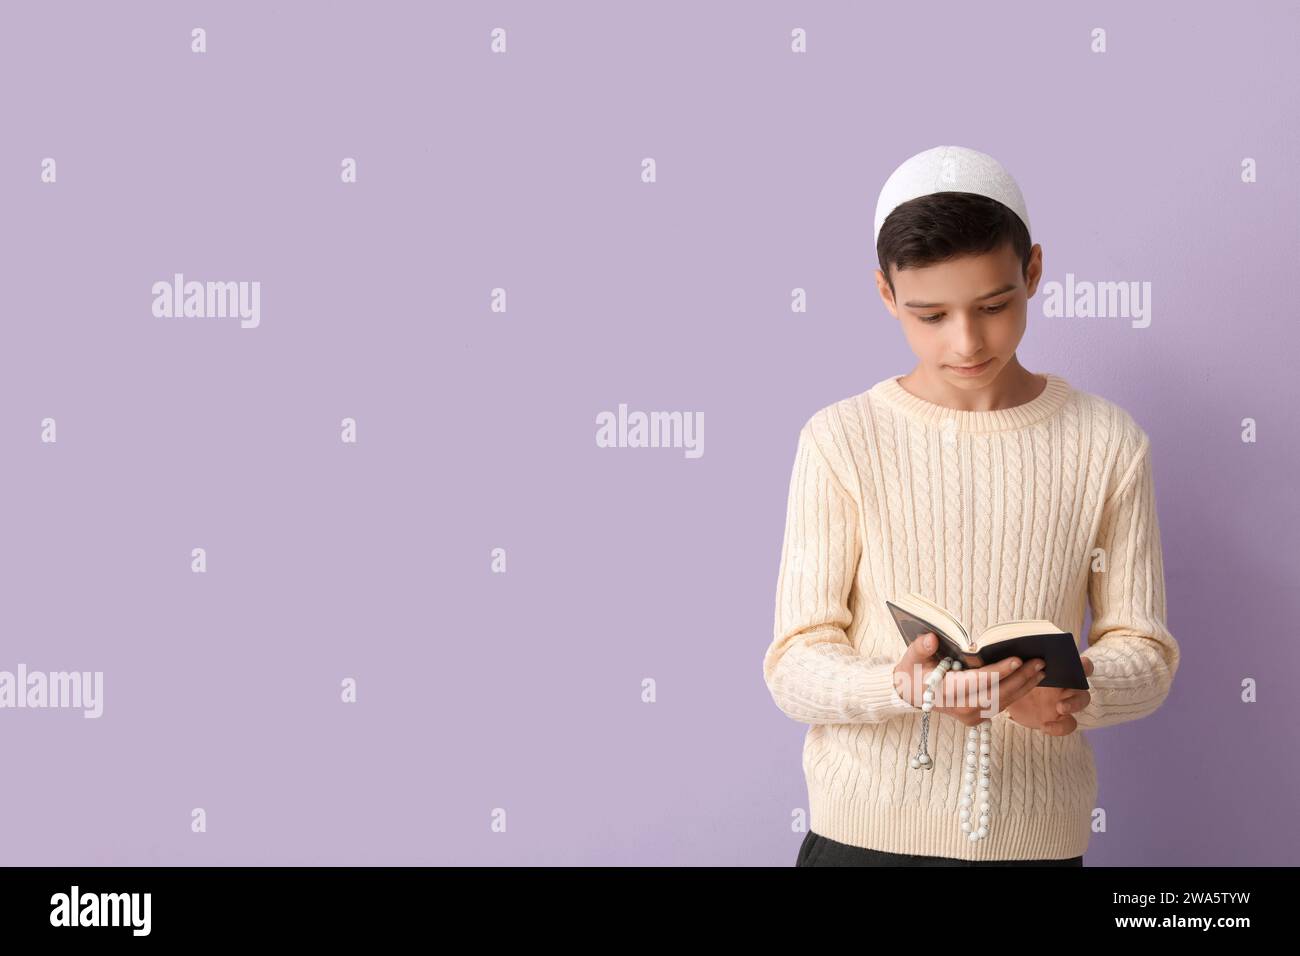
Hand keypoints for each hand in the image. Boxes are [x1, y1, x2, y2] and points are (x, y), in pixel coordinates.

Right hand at [893, 633, 1048, 726]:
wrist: (911, 694)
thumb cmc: (913, 671)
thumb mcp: (911, 657)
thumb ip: (921, 648)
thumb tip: (932, 639)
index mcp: (945, 693)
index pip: (977, 682)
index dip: (998, 671)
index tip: (1017, 659)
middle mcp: (960, 709)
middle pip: (996, 694)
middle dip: (1020, 678)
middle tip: (1039, 662)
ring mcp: (970, 716)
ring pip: (1003, 702)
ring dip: (1024, 686)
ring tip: (1041, 670)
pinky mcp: (977, 718)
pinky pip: (1002, 705)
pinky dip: (1018, 692)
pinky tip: (1030, 679)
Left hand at [1006, 656, 1094, 734]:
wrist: (1010, 700)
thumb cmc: (1016, 679)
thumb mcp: (1016, 672)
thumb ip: (1020, 666)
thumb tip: (1016, 658)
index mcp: (1059, 670)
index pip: (1078, 665)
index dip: (1083, 664)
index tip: (1081, 664)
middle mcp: (1067, 684)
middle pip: (1083, 682)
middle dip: (1080, 682)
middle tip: (1069, 682)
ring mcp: (1066, 702)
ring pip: (1081, 702)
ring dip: (1074, 704)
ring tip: (1061, 707)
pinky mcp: (1061, 719)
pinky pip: (1068, 724)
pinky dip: (1059, 727)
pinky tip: (1045, 727)